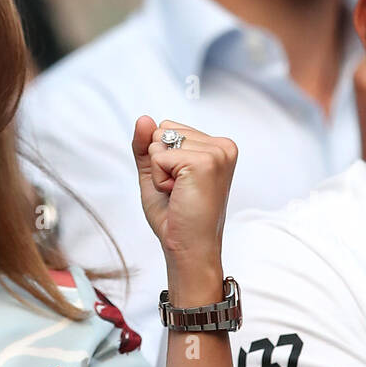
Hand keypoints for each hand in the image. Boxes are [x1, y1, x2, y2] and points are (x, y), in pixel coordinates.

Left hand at [133, 116, 235, 301]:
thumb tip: (143, 118)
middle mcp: (222, 145)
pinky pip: (159, 157)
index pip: (168, 127)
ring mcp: (217, 152)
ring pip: (159, 142)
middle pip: (163, 130)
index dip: (161, 159)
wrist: (187, 248)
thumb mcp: (155, 175)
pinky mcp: (205, 162)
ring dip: (160, 173)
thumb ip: (146, 146)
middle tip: (178, 191)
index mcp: (217, 146)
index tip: (179, 184)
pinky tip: (178, 195)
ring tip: (180, 194)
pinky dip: (160, 179)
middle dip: (160, 163)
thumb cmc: (175, 217)